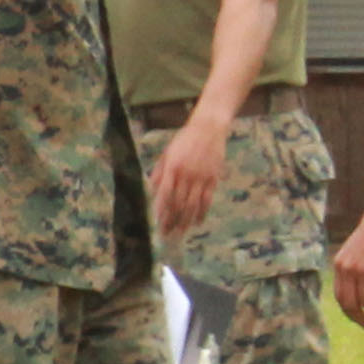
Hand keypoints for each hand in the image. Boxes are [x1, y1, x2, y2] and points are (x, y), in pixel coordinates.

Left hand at [148, 112, 229, 244]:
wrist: (208, 128)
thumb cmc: (184, 140)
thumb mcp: (167, 153)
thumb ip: (159, 172)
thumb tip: (150, 190)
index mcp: (173, 168)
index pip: (165, 195)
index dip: (161, 211)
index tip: (156, 224)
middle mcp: (186, 175)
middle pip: (178, 203)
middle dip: (171, 221)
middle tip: (166, 235)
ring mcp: (201, 178)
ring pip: (192, 205)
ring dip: (185, 221)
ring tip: (179, 233)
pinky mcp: (213, 179)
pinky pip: (207, 200)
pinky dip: (201, 213)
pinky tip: (196, 223)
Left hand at [332, 203, 363, 325]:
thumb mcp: (354, 250)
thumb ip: (352, 268)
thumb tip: (358, 290)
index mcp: (339, 265)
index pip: (340, 297)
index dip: (349, 312)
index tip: (358, 319)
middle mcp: (348, 269)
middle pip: (350, 304)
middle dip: (360, 319)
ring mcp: (363, 270)